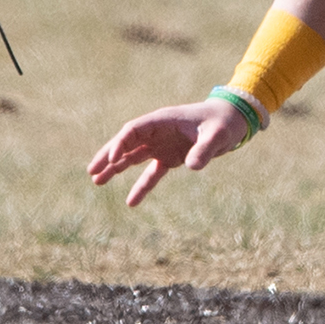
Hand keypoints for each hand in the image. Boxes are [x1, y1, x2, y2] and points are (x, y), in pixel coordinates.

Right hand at [87, 98, 251, 206]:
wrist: (233, 122)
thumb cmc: (224, 122)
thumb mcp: (217, 135)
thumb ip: (204, 149)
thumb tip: (192, 166)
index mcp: (163, 120)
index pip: (133, 131)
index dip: (120, 144)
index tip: (113, 160)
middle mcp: (158, 132)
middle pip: (126, 143)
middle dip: (108, 156)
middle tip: (91, 171)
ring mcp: (163, 145)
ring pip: (133, 157)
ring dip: (115, 169)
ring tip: (97, 181)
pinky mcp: (171, 157)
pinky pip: (151, 173)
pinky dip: (141, 186)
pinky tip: (131, 203)